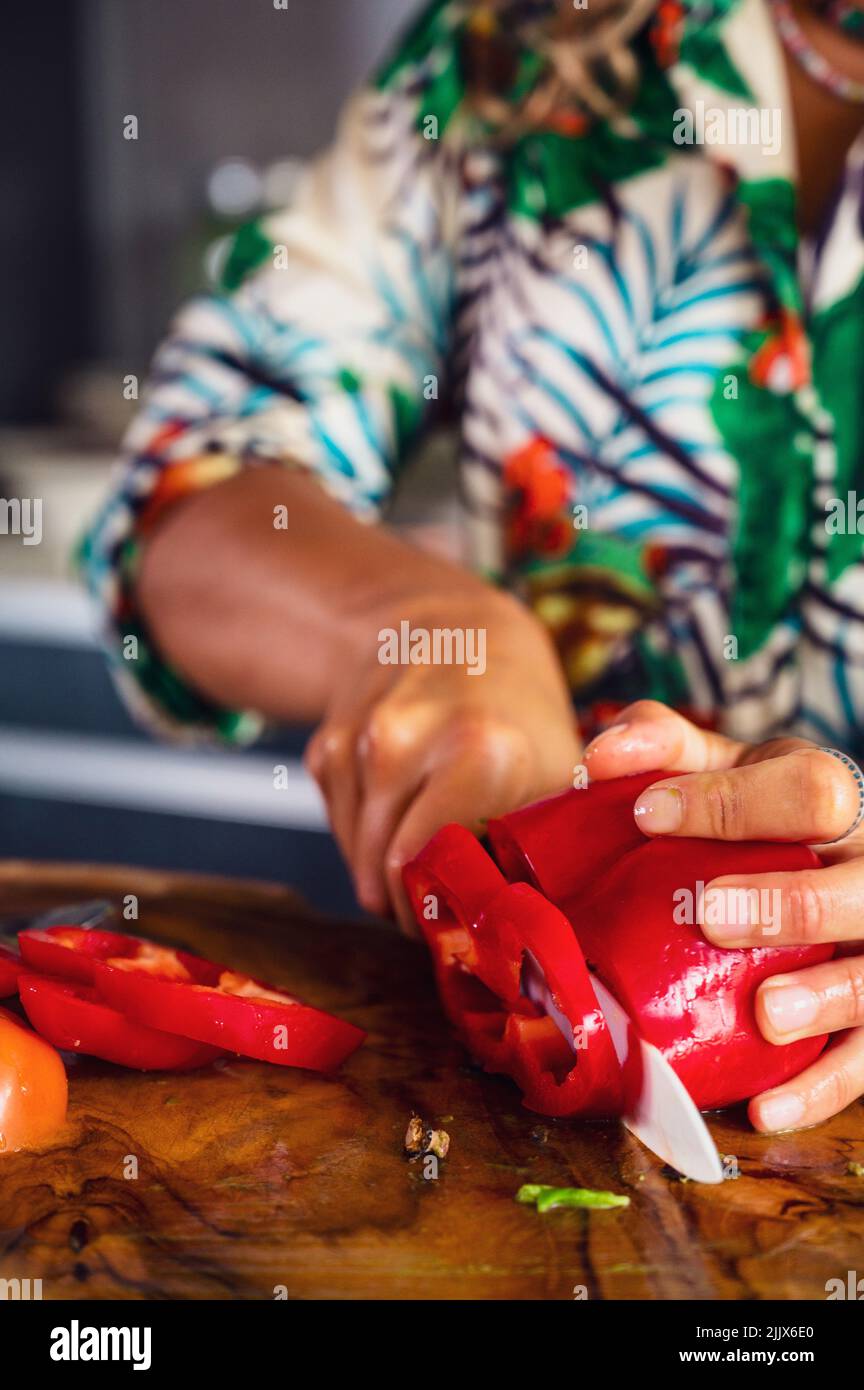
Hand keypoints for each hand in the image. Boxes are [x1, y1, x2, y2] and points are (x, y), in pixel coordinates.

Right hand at [306, 590, 578, 931]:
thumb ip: (557, 843)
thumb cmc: (516, 712)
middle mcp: (404, 741)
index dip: (450, 913)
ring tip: (432, 864)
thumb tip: (545, 929)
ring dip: (389, 880)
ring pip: (359, 861)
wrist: (451, 626)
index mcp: (476, 750)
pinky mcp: (325, 747)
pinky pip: (341, 832)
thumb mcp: (559, 768)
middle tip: (450, 908)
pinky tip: (403, 818)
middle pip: (388, 876)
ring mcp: (356, 742)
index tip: (470, 922)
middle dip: (417, 906)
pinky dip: (368, 844)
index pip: (434, 875)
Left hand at [584, 700, 863, 1132]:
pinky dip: (822, 1089)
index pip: (812, 788)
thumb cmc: (756, 811)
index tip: (648, 813)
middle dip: (789, 903)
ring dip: (826, 996)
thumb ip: (662, 746)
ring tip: (764, 1012)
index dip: (734, 801)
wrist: (820, 849)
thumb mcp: (721, 765)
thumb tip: (601, 756)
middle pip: (861, 887)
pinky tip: (765, 1108)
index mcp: (834, 795)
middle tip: (709, 915)